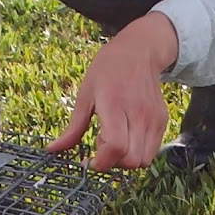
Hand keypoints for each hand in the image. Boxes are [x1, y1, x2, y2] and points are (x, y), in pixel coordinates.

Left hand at [46, 12, 179, 171]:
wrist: (140, 51)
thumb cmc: (107, 70)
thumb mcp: (85, 95)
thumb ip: (72, 128)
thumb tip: (52, 150)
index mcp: (115, 105)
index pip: (116, 147)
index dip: (101, 162)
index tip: (88, 161)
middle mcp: (138, 114)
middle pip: (131, 160)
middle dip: (113, 163)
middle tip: (101, 147)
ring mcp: (153, 119)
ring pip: (143, 161)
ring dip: (126, 161)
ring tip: (115, 142)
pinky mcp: (162, 121)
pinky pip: (151, 152)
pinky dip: (137, 153)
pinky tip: (126, 137)